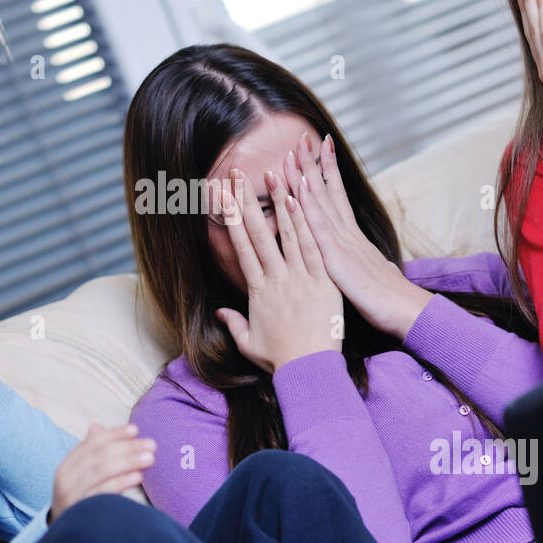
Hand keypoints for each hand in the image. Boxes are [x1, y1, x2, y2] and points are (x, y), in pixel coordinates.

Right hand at [50, 423, 155, 521]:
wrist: (65, 536)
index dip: (114, 434)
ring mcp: (72, 494)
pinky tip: (137, 476)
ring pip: (101, 471)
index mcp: (67, 465)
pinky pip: (103, 493)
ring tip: (150, 458)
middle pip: (99, 456)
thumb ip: (90, 452)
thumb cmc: (78, 500)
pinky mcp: (81, 511)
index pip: (92, 443)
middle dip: (128, 447)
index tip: (135, 430)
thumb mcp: (80, 476)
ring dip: (128, 461)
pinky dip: (121, 482)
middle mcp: (66, 478)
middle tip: (151, 445)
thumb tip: (97, 426)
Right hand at [215, 168, 342, 373]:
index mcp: (258, 290)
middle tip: (235, 175)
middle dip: (245, 202)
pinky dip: (307, 223)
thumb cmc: (281, 358)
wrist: (309, 369)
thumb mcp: (250, 343)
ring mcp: (300, 277)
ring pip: (288, 233)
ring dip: (279, 201)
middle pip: (259, 233)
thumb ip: (234, 324)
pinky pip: (314, 246)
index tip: (221, 199)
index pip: (241, 247)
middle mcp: (276, 278)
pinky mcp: (323, 280)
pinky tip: (301, 200)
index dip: (230, 220)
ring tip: (272, 173)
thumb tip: (219, 313)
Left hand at [286, 132, 432, 340]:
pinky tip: (299, 188)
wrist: (406, 313)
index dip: (327, 171)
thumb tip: (354, 256)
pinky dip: (309, 208)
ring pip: (321, 204)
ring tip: (297, 150)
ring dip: (308, 175)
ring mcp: (343, 244)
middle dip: (314, 163)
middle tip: (304, 136)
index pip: (336, 196)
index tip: (319, 147)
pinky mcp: (338, 260)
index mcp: (351, 238)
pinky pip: (320, 230)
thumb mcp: (367, 274)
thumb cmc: (387, 300)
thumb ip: (356, 261)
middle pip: (327, 192)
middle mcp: (347, 234)